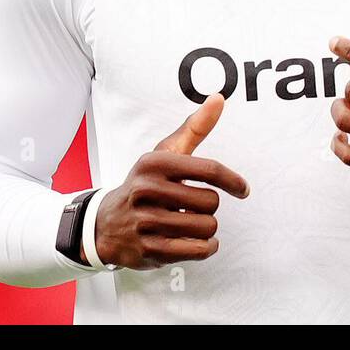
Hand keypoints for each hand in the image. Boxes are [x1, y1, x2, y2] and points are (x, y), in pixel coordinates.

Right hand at [85, 93, 249, 268]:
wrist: (106, 223)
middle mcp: (147, 190)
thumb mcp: (165, 153)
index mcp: (154, 163)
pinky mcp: (149, 249)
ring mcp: (146, 221)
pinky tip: (198, 242)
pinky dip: (205, 248)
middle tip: (190, 207)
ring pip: (207, 227)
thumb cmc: (145, 183)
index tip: (243, 190)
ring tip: (188, 223)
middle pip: (210, 202)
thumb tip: (219, 98)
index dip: (232, 180)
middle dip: (208, 207)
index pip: (209, 170)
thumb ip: (195, 127)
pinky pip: (197, 250)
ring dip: (206, 228)